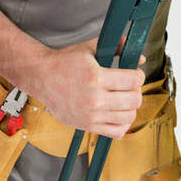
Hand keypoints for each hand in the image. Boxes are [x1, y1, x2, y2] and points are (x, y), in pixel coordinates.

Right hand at [19, 38, 143, 139]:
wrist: (41, 77)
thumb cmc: (64, 62)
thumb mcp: (90, 48)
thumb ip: (116, 48)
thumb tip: (139, 56)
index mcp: (95, 77)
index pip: (133, 80)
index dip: (138, 75)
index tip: (135, 73)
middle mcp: (94, 99)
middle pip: (134, 100)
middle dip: (136, 91)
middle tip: (130, 86)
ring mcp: (91, 115)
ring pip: (128, 117)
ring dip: (131, 107)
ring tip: (124, 98)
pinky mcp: (87, 126)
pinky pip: (116, 132)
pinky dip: (122, 124)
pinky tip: (118, 113)